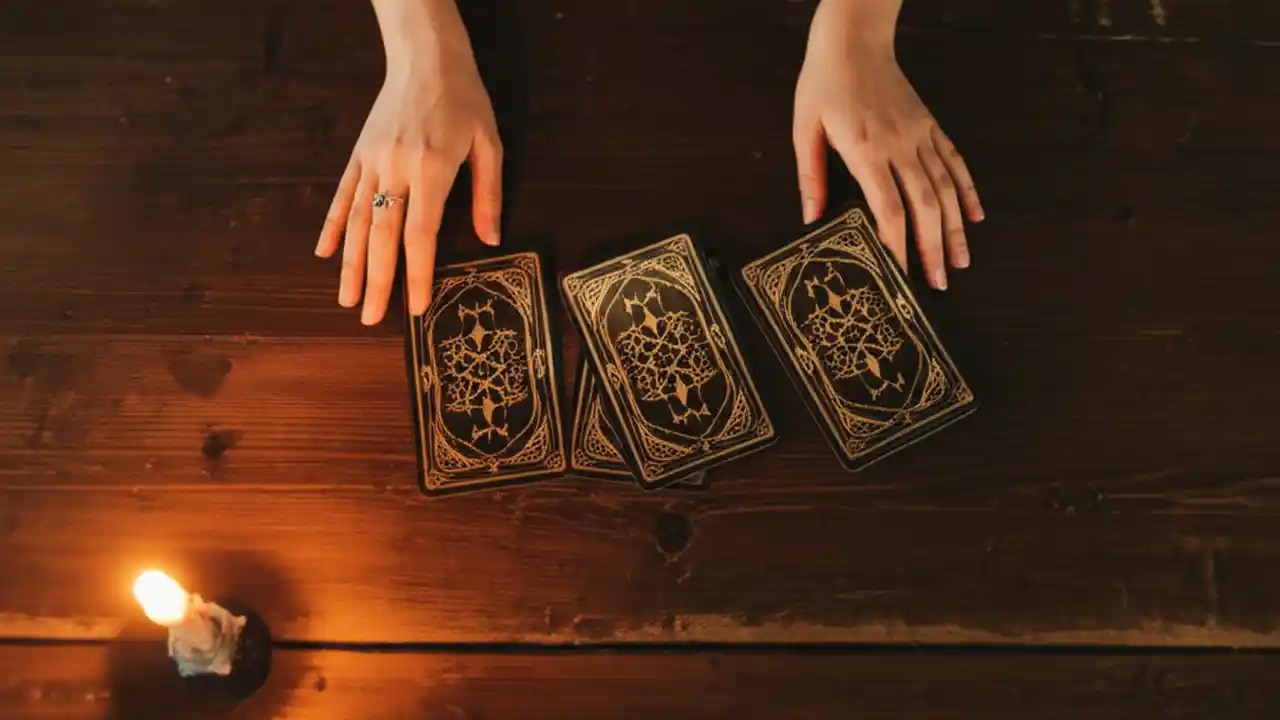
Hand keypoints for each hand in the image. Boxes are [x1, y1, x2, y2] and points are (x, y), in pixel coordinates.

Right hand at [315, 0, 501, 323]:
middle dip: (377, 282)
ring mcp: (372, 162)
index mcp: (432, 169)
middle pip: (382, 236)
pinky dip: (332, 226)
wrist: (425, 55)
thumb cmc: (464, 99)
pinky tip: (324, 254)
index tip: (414, 306)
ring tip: (346, 299)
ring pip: (356, 221)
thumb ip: (488, 194)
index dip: (417, 273)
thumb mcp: (489, 144)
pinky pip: (342, 196)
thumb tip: (490, 240)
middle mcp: (396, 169)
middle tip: (369, 319)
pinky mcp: (359, 154)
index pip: (420, 234)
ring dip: (349, 264)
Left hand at [793, 0, 982, 289]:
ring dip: (955, 229)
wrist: (853, 41)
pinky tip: (974, 216)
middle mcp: (900, 145)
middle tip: (939, 283)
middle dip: (933, 248)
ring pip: (945, 188)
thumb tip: (811, 219)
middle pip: (924, 205)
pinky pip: (955, 161)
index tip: (901, 274)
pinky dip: (967, 190)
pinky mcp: (930, 125)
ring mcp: (920, 134)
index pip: (888, 208)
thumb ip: (810, 176)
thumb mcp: (805, 129)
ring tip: (960, 262)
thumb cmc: (823, 84)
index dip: (898, 244)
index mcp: (866, 149)